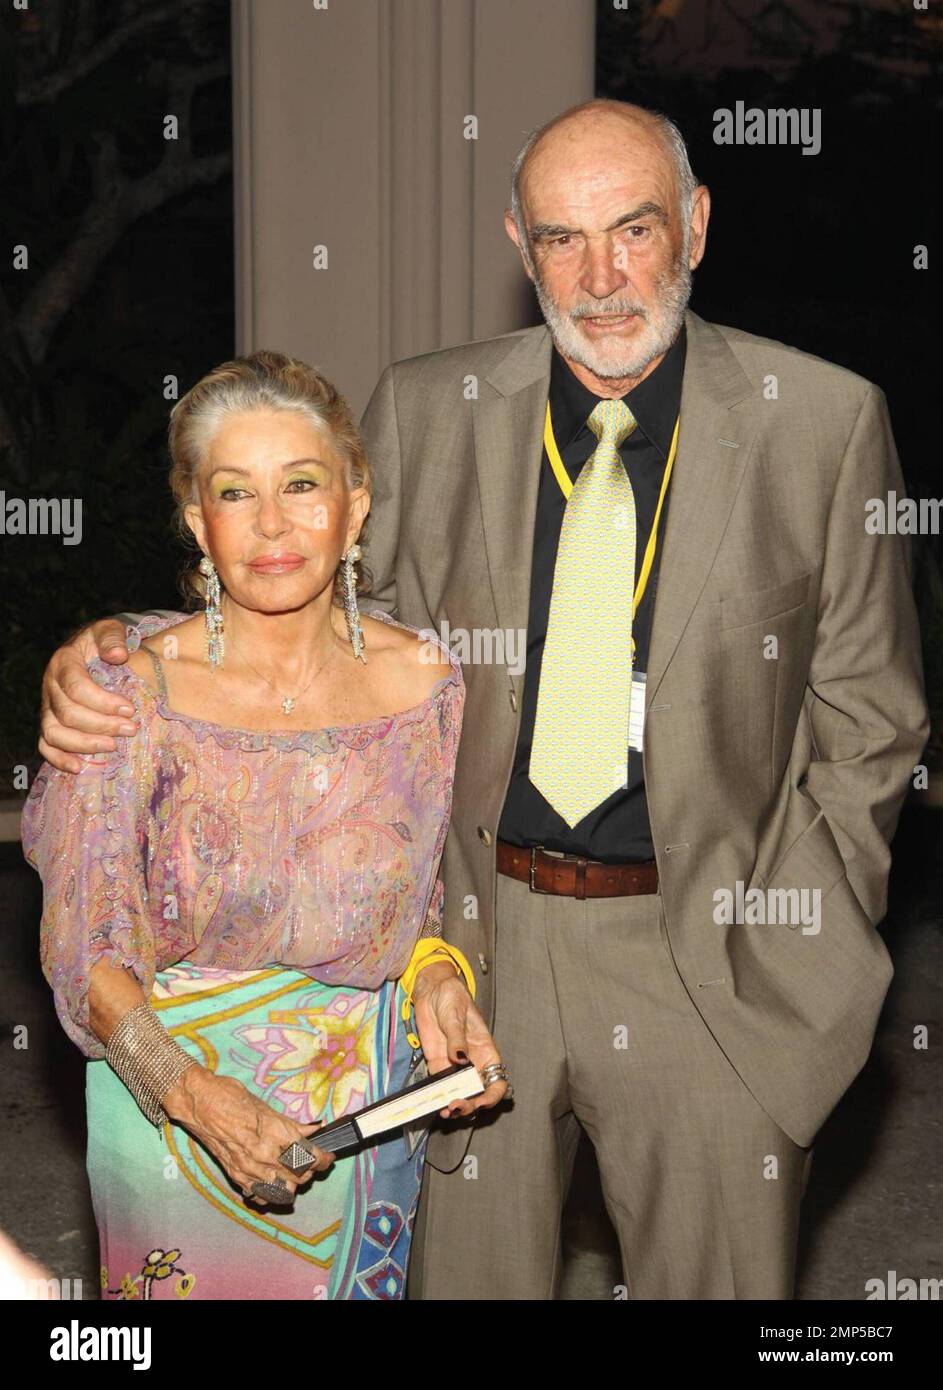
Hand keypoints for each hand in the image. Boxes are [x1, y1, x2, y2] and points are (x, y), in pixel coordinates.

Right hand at [39, 619, 138, 771]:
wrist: (92, 649)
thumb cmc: (104, 641)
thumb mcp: (110, 629)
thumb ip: (113, 638)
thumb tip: (118, 655)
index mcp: (64, 662)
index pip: (76, 686)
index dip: (103, 702)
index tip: (130, 709)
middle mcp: (50, 685)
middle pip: (68, 713)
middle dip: (101, 725)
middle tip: (130, 729)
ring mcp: (47, 706)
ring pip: (54, 733)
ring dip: (84, 744)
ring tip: (113, 747)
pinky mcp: (50, 722)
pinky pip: (45, 745)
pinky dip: (59, 759)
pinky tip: (80, 767)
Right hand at [162, 1065, 333, 1205]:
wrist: (199, 1102)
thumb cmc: (231, 1097)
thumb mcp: (266, 1108)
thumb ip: (292, 1125)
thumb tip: (314, 1130)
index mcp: (275, 1134)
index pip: (309, 1156)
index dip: (323, 1160)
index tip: (328, 1157)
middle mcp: (263, 1155)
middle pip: (299, 1176)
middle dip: (310, 1170)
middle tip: (313, 1161)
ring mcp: (248, 1168)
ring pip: (283, 1190)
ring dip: (293, 1182)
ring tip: (294, 1170)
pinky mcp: (235, 1175)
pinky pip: (259, 1195)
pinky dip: (270, 1192)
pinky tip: (274, 1182)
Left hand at [412, 962, 508, 1119]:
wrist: (431, 992)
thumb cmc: (452, 997)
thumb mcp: (456, 1014)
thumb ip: (457, 1037)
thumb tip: (460, 1058)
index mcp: (486, 1052)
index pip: (497, 1081)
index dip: (492, 1096)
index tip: (481, 1102)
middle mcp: (472, 1063)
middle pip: (477, 1093)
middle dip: (470, 1105)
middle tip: (456, 1106)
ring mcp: (454, 1066)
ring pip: (459, 1094)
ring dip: (453, 1105)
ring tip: (444, 1110)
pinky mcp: (437, 1064)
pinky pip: (439, 1086)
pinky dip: (437, 1097)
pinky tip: (432, 1101)